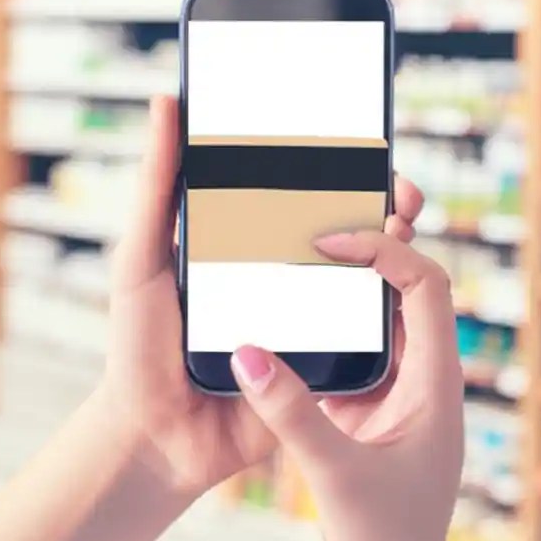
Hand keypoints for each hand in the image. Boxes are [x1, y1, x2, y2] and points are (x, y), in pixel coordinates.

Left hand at [99, 95, 424, 495]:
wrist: (155, 439)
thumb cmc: (138, 346)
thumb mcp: (141, 257)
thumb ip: (157, 187)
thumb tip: (166, 102)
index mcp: (238, 241)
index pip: (290, 189)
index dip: (327, 161)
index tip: (358, 135)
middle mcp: (275, 273)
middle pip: (337, 225)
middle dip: (374, 199)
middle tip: (394, 185)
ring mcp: (301, 318)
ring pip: (359, 273)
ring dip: (389, 246)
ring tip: (401, 224)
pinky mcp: (318, 362)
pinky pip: (360, 331)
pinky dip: (385, 307)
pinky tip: (398, 282)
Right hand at [230, 233, 463, 540]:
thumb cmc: (383, 540)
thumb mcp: (333, 472)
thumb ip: (290, 413)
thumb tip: (245, 353)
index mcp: (437, 384)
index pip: (425, 287)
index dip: (385, 250)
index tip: (330, 242)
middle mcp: (425, 379)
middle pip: (408, 289)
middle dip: (370, 249)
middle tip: (320, 219)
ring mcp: (401, 394)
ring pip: (381, 318)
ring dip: (347, 286)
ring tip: (302, 251)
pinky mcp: (374, 411)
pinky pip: (357, 351)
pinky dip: (328, 327)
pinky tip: (291, 315)